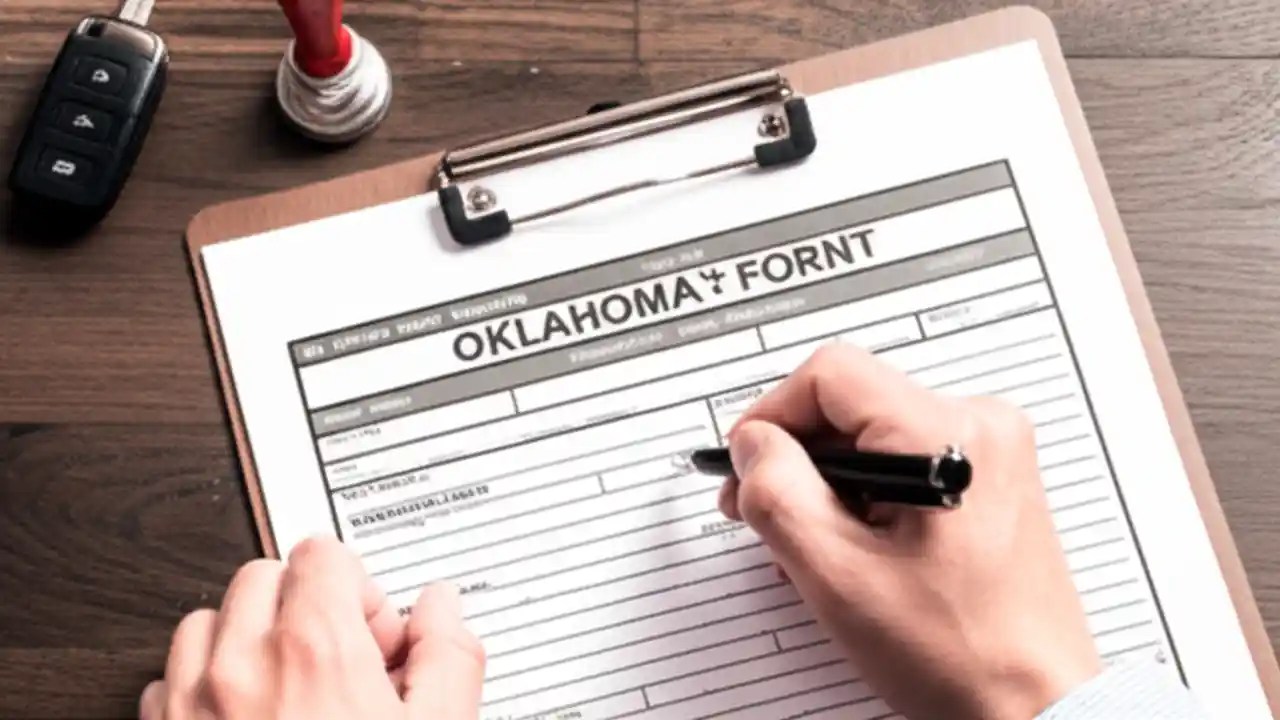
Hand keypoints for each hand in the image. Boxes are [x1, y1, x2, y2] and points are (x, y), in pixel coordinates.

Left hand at [139, 536, 484, 718]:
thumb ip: (450, 658)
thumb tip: (442, 609)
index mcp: (314, 651)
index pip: (322, 552)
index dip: (359, 588)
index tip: (373, 633)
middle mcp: (241, 669)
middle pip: (263, 575)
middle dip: (304, 605)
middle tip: (339, 658)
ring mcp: (191, 706)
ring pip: (208, 622)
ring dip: (249, 641)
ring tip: (289, 686)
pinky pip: (164, 682)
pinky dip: (201, 688)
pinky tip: (243, 718)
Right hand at [719, 343, 1101, 719]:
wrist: (1035, 704)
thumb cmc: (961, 654)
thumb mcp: (837, 574)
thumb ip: (777, 493)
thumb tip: (752, 445)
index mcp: (947, 433)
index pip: (830, 375)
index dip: (771, 416)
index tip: (747, 463)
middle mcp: (980, 426)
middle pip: (851, 402)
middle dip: (796, 456)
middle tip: (760, 509)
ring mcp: (992, 452)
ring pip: (873, 433)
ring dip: (827, 481)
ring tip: (811, 545)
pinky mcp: (990, 479)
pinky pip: (904, 458)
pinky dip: (865, 493)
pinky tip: (852, 545)